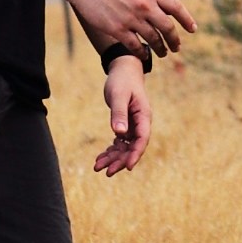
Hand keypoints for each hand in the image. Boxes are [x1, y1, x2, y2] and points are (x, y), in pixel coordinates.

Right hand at [67, 0, 187, 61]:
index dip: (187, 19)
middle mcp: (144, 5)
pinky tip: (144, 56)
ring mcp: (131, 18)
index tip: (192, 30)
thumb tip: (167, 8)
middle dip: (174, 40)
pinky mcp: (118, 29)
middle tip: (176, 48)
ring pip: (153, 39)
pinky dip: (142, 53)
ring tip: (162, 53)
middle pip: (167, 27)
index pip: (176, 7)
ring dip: (160, 49)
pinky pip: (136, 46)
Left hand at [94, 55, 153, 175]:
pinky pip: (119, 142)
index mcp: (143, 116)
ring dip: (113, 158)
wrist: (124, 70)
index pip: (142, 139)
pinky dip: (110, 150)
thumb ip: (119, 113)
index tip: (128, 167)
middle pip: (133, 147)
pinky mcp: (125, 125)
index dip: (135, 154)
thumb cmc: (122, 81)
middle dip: (121, 161)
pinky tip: (100, 158)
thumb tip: (119, 133)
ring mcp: (133, 125)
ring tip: (97, 167)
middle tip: (107, 172)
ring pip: (125, 147)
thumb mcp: (118, 95)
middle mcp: (140, 123)